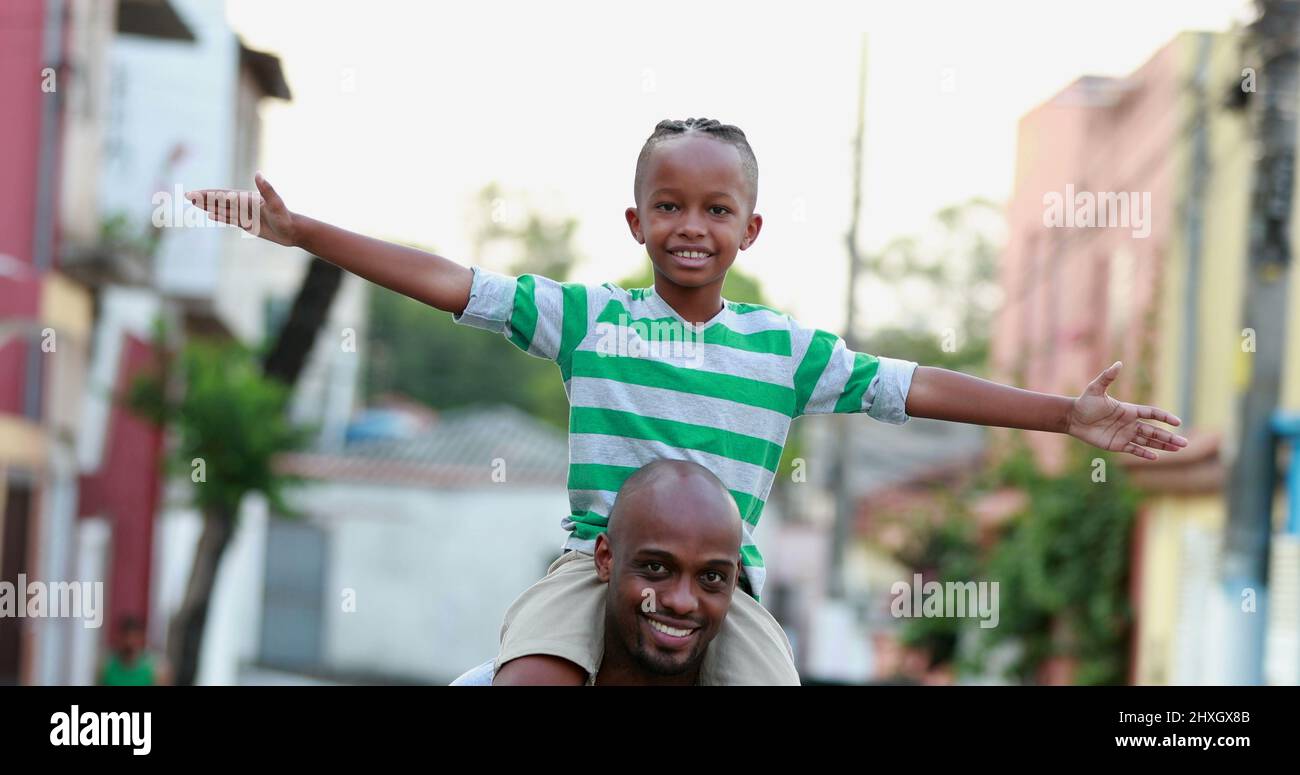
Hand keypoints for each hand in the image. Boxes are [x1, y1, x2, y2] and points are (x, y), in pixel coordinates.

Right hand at [185, 173, 297, 245]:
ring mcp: (245, 213)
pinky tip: (210, 214)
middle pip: (219, 200)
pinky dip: (219, 216)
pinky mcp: (248, 223)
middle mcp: (244, 204)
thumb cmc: (285, 217)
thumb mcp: (276, 203)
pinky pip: (229, 218)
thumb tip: (258, 174)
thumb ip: (266, 189)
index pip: (223, 195)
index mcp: (246, 198)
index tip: (194, 194)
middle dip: (203, 198)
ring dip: (208, 205)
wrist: (292, 230)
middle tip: (186, 195)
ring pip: (222, 208)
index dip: (208, 194)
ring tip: (194, 202)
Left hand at [1066, 361, 1187, 460]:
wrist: (1073, 418)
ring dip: (1163, 445)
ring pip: (1148, 441)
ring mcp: (1125, 434)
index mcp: (1129, 410)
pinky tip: (1156, 457)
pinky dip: (1145, 453)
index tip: (1177, 422)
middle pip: (1155, 430)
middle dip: (1170, 437)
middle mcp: (1130, 423)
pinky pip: (1134, 449)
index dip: (1164, 417)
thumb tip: (1118, 364)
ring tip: (1178, 449)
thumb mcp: (1096, 389)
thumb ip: (1108, 377)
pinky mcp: (1117, 445)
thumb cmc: (1085, 402)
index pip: (1152, 413)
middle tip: (1185, 443)